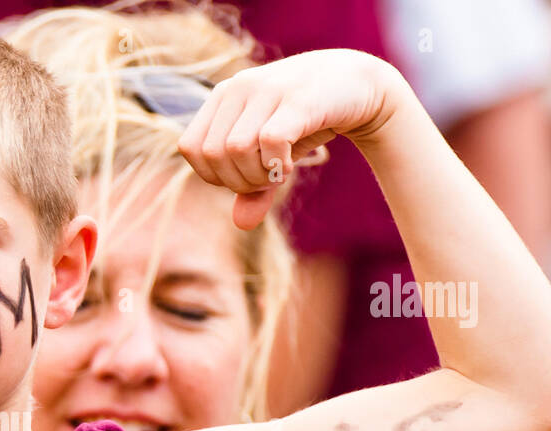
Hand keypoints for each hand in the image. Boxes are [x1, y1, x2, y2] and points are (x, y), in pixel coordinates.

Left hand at [178, 50, 409, 229]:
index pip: (191, 147)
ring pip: (236, 148)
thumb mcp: (273, 155)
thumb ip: (254, 187)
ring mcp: (267, 89)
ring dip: (257, 176)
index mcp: (222, 96)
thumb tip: (241, 224)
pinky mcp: (297, 99)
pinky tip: (291, 166)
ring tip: (279, 173)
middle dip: (237, 181)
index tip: (244, 178)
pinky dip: (277, 165)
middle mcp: (239, 87)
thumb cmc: (306, 121)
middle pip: (212, 153)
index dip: (213, 175)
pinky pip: (269, 141)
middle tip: (266, 181)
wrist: (359, 85)